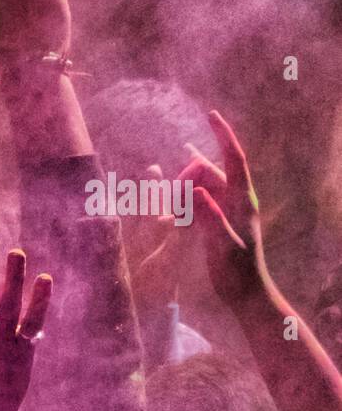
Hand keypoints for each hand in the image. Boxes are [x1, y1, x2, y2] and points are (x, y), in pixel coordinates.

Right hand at [178, 111, 270, 305]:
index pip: (234, 159)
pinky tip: (165, 208)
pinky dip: (180, 204)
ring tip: (163, 201)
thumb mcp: (225, 246)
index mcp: (243, 200)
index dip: (223, 136)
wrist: (245, 294)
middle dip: (188, 172)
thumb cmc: (239, 273)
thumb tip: (196, 191)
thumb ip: (211, 218)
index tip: (211, 115)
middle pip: (210, 172)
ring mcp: (225, 210)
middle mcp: (235, 200)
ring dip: (180, 191)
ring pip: (200, 188)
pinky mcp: (215, 222)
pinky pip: (195, 204)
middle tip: (167, 189)